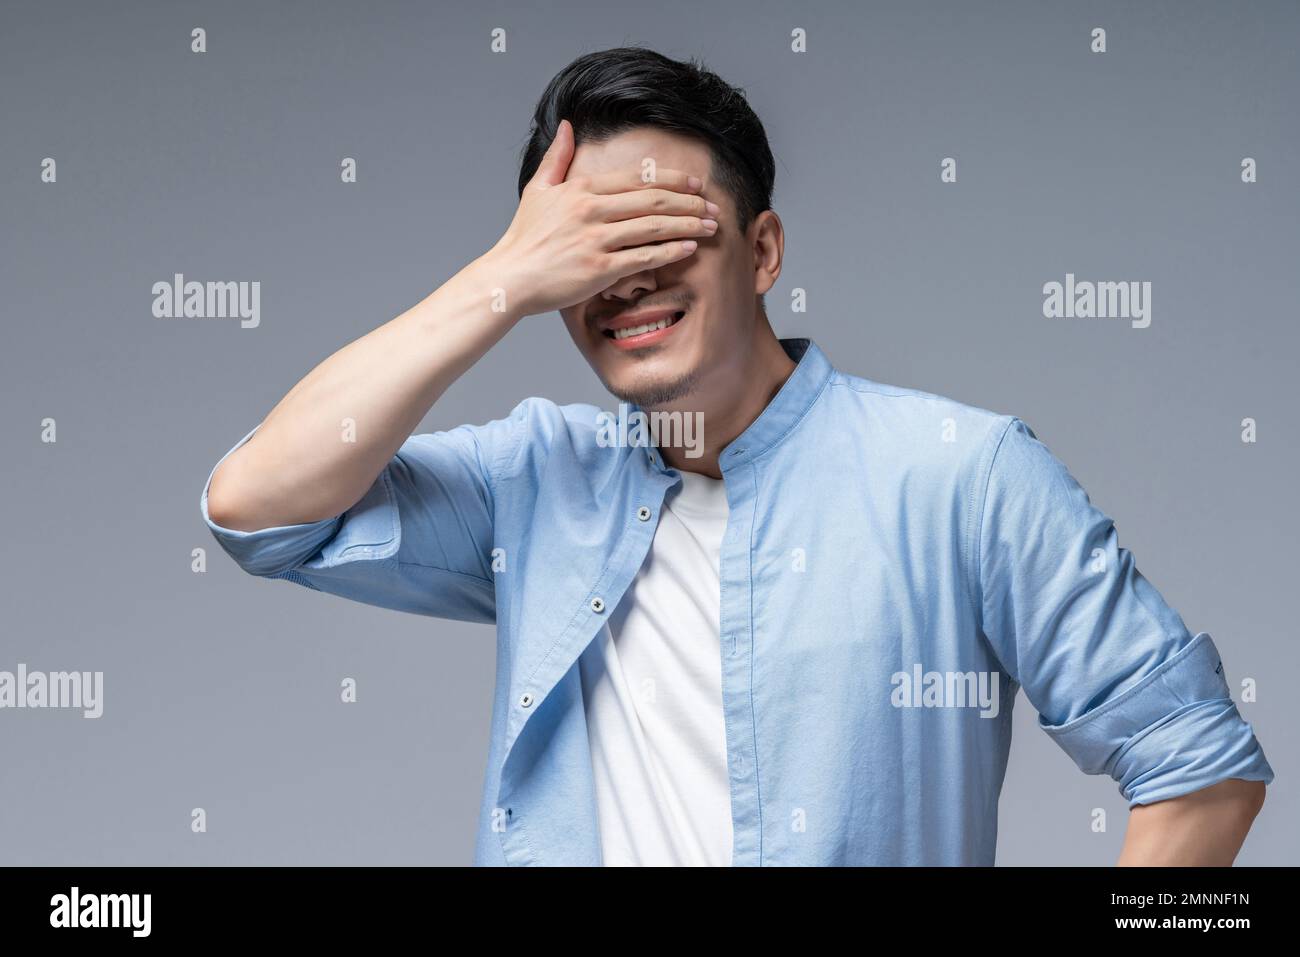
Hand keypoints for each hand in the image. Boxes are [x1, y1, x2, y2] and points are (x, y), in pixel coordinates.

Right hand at [482, 119, 719, 317]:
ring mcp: (595, 240)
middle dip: (690, 202)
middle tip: (713, 207)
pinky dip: (670, 251)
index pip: (638, 178)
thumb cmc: (525, 237)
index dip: (673, 179)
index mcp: (582, 189)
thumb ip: (557, 157)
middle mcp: (591, 210)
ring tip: (710, 226)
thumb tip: (565, 125)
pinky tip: (690, 248)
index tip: (696, 184)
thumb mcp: (538, 189)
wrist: (510, 276)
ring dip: (688, 225)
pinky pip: (644, 257)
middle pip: (653, 200)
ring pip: (654, 226)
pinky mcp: (599, 269)